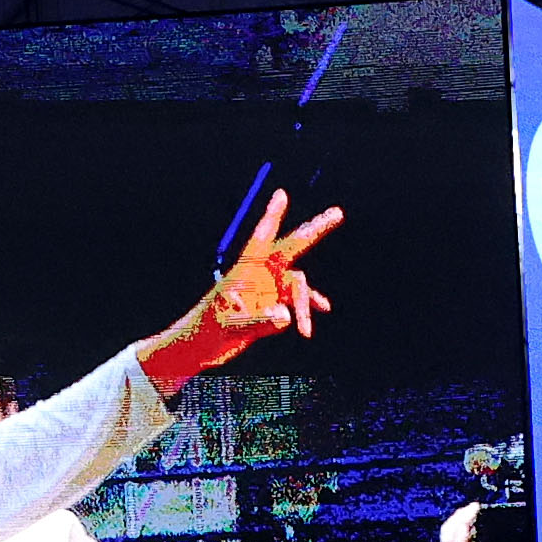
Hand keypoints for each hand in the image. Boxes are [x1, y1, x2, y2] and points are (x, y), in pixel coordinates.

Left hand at [194, 191, 342, 341]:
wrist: (202, 347)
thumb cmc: (208, 330)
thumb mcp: (233, 327)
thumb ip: (260, 322)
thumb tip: (286, 317)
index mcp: (245, 269)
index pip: (262, 238)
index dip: (272, 216)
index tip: (281, 195)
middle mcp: (260, 274)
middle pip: (291, 246)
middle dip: (314, 230)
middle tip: (338, 213)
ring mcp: (268, 287)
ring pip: (298, 284)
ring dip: (304, 306)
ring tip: (304, 332)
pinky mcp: (273, 303)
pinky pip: (298, 300)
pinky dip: (308, 307)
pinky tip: (323, 309)